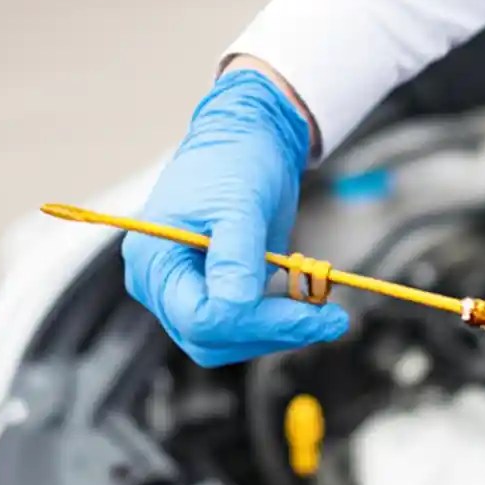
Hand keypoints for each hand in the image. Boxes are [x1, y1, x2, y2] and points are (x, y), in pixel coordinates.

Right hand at [123, 68, 346, 366]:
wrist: (248, 142)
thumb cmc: (237, 162)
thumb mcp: (239, 204)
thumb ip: (236, 257)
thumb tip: (235, 308)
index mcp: (153, 261)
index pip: (200, 318)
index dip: (256, 322)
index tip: (311, 312)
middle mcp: (160, 286)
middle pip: (211, 338)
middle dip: (273, 332)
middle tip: (331, 319)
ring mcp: (184, 295)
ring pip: (228, 342)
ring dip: (279, 333)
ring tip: (325, 313)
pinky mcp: (213, 297)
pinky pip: (241, 329)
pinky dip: (277, 324)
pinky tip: (309, 308)